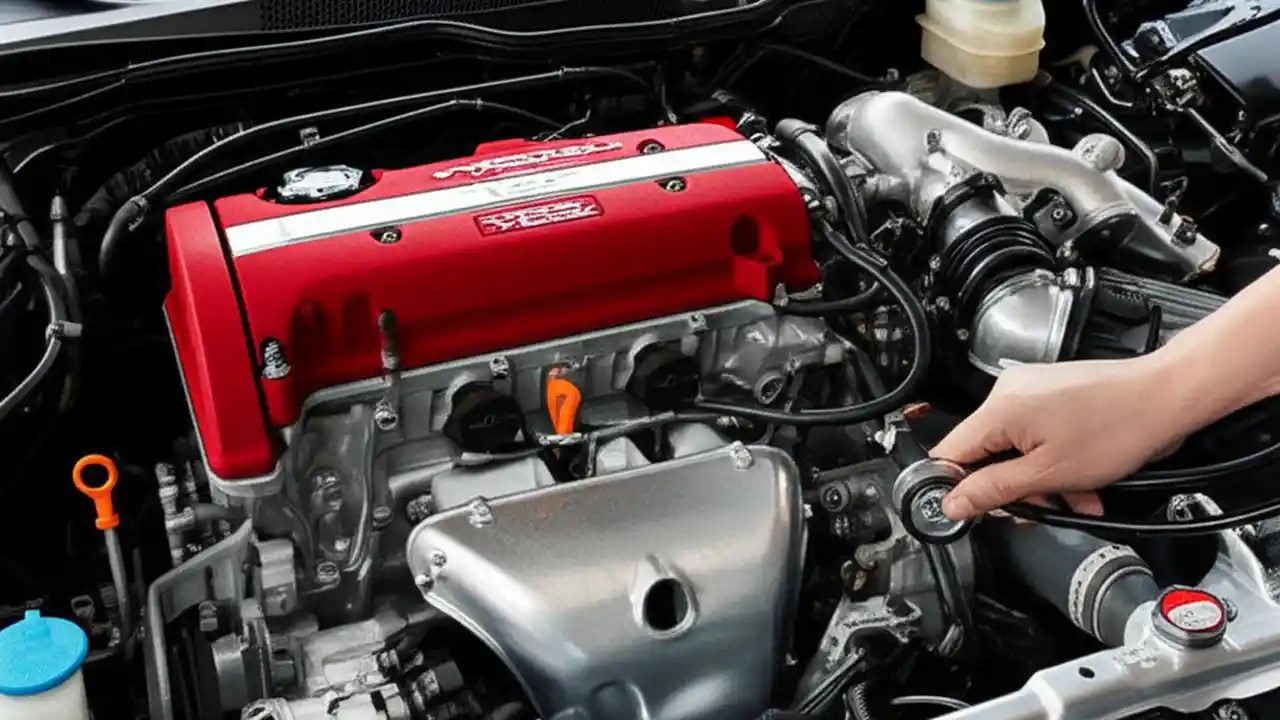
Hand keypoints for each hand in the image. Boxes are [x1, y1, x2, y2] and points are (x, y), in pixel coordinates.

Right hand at [932, 357, 1188, 520]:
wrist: (1165, 396)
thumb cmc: (1118, 428)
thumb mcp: (1049, 475)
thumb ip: (994, 490)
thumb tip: (952, 503)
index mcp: (998, 410)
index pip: (948, 454)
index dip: (956, 487)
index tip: (976, 508)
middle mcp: (1007, 392)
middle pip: (984, 453)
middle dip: (1012, 486)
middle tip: (1040, 506)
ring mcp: (1029, 389)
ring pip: (1013, 447)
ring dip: (1038, 478)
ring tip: (1075, 496)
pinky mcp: (1049, 391)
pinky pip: (1034, 432)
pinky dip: (1051, 458)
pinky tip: (1080, 480)